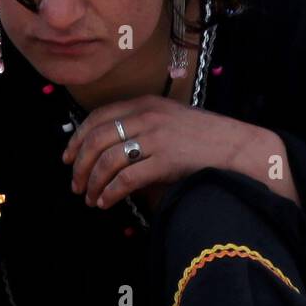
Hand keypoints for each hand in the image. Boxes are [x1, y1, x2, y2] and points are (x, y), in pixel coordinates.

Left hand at [62, 95, 256, 209]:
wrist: (237, 147)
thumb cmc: (206, 137)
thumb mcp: (171, 118)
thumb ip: (143, 124)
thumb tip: (109, 146)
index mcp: (146, 103)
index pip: (98, 117)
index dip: (77, 139)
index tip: (68, 157)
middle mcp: (147, 117)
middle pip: (97, 140)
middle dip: (79, 165)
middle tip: (76, 184)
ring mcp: (156, 139)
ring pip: (107, 161)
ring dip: (93, 183)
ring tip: (90, 198)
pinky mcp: (165, 161)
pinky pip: (126, 179)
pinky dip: (110, 192)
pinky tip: (106, 202)